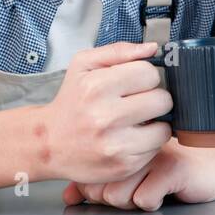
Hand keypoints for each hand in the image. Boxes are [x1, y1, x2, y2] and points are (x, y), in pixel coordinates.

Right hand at [39, 42, 173, 183]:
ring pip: (165, 128)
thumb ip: (118, 51)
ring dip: (155, 124)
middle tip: (139, 103)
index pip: (149, 73)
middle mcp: (106, 117)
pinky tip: (130, 139)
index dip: (145, 77)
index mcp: (97, 87)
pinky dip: (147, 143)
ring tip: (136, 122)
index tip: (135, 84)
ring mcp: (116, 145)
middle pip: (162, 100)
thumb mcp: (83, 66)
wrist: (49, 143)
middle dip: (154, 99)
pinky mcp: (124, 166)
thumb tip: (152, 48)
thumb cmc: (71, 102)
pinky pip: (156, 149)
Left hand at [62, 137, 214, 210]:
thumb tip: (69, 197)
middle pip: (101, 190)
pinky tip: (165, 192)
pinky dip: (153, 203)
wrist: (214, 166)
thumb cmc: (168, 171)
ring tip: (152, 189)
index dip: (99, 191)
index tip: (121, 187)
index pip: (89, 176)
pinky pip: (144, 199)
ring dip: (134, 202)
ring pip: (118, 196)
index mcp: (119, 140)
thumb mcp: (130, 176)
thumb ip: (96, 183)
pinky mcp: (171, 169)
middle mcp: (131, 144)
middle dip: (116, 200)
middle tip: (140, 189)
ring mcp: (150, 156)